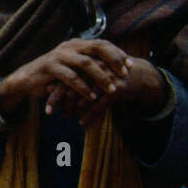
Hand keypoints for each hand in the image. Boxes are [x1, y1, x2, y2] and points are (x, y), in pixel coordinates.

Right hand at [0, 38, 131, 118]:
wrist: (27, 78)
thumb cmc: (54, 75)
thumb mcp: (73, 66)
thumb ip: (89, 64)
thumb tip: (115, 67)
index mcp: (77, 44)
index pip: (102, 44)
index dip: (117, 54)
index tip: (131, 65)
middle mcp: (69, 47)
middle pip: (97, 48)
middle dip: (113, 61)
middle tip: (125, 74)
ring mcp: (59, 56)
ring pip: (85, 63)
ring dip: (101, 77)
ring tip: (112, 89)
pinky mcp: (50, 68)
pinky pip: (71, 78)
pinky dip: (83, 88)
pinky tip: (92, 96)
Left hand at [44, 57, 167, 126]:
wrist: (140, 75)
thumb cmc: (108, 75)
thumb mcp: (90, 75)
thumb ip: (71, 81)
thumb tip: (49, 88)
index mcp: (85, 63)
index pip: (64, 78)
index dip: (54, 93)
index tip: (47, 106)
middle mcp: (94, 69)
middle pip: (71, 87)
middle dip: (60, 102)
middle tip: (51, 113)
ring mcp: (106, 78)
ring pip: (84, 97)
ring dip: (73, 110)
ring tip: (66, 117)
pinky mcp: (117, 88)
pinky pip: (99, 105)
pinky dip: (90, 116)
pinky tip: (83, 123)